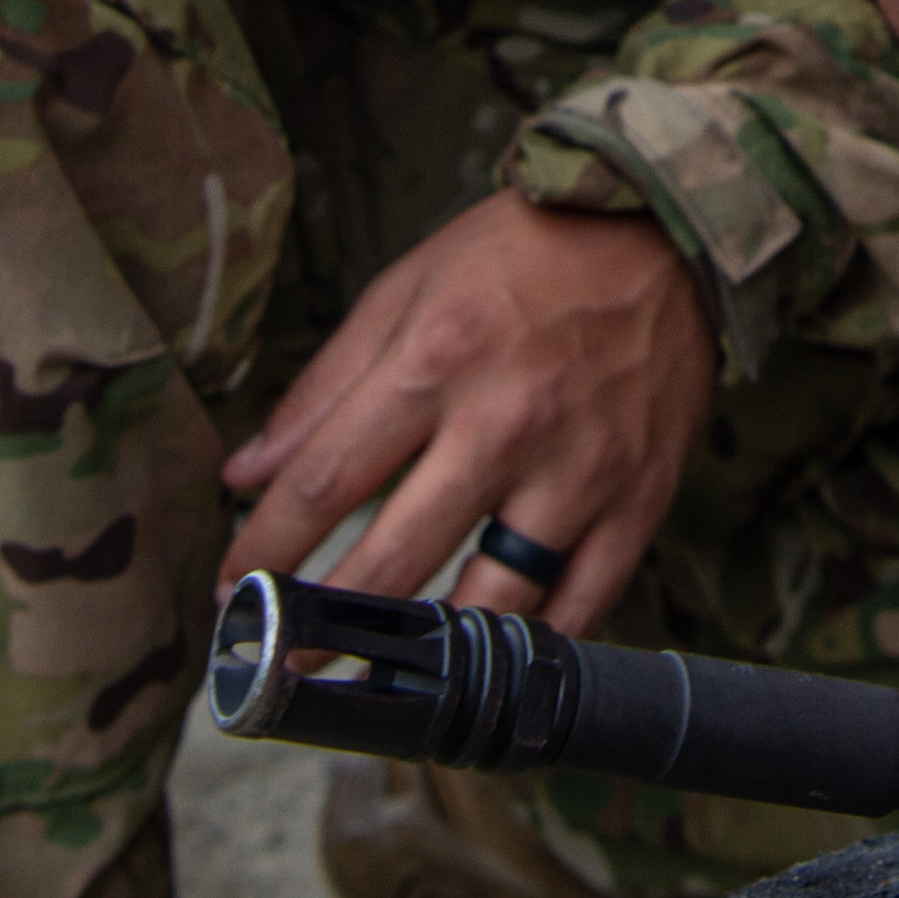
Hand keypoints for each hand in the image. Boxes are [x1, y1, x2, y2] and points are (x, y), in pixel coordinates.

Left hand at [218, 193, 714, 630]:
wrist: (664, 225)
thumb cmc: (522, 253)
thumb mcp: (406, 289)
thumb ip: (324, 387)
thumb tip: (246, 473)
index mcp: (436, 361)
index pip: (324, 484)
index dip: (265, 549)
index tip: (234, 587)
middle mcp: (506, 424)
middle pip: (393, 562)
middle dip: (324, 625)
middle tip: (288, 653)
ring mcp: (580, 469)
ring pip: (490, 604)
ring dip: (427, 655)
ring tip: (383, 672)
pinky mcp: (641, 496)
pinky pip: (584, 603)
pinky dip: (534, 644)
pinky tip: (491, 656)